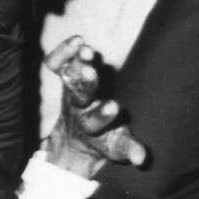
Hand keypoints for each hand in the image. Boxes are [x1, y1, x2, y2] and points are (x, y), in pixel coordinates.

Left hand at [44, 35, 146, 173]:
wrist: (76, 137)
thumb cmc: (104, 138)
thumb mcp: (116, 146)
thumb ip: (129, 148)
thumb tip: (142, 158)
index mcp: (92, 126)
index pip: (95, 121)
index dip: (103, 115)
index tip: (114, 107)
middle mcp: (78, 107)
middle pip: (78, 95)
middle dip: (85, 84)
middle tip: (90, 72)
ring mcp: (70, 90)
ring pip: (68, 76)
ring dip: (76, 62)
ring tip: (86, 50)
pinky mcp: (65, 77)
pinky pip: (56, 63)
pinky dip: (63, 51)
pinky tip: (78, 40)